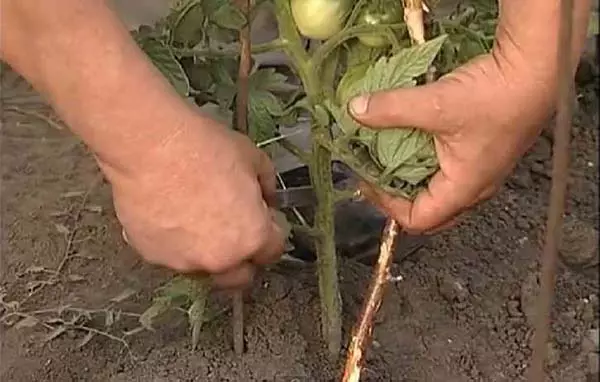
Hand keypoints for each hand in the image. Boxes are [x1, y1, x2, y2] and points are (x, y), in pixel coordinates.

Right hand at [99, 106, 284, 288]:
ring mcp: (184, 262)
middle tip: (235, 230)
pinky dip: (176, 243)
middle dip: (242, 257)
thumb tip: (267, 197)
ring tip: (197, 219)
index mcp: (252, 237)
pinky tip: (171, 215)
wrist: (150, 146)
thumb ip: (266, 186)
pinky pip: (172, 256)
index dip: (271, 233)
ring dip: (207, 252)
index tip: (263, 221)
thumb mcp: (252, 158)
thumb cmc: (201, 148)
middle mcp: (221, 259)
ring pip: (204, 268)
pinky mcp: (153, 256)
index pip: (273, 251)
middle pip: (240, 276)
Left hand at [348, 38, 555, 233]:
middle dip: (399, 198)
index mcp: (462, 189)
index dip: (387, 206)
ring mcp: (483, 172)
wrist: (536, 71)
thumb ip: (391, 109)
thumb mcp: (435, 104)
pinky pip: (451, 171)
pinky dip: (428, 163)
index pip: (418, 220)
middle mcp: (475, 188)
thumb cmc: (494, 96)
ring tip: (391, 158)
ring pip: (441, 191)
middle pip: (431, 212)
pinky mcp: (485, 153)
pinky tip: (415, 139)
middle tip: (377, 176)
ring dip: (413, 180)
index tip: (369, 181)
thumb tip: (356, 110)